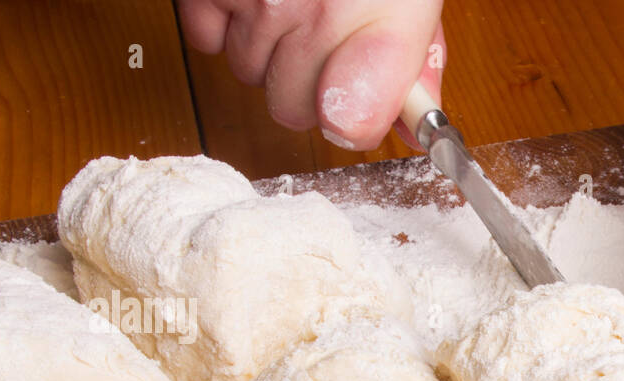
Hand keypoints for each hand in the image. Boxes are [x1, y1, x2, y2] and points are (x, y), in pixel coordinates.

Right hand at [178, 0, 444, 149]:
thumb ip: (418, 62)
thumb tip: (414, 126)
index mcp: (381, 18)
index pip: (351, 121)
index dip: (354, 121)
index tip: (359, 105)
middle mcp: (312, 8)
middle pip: (294, 110)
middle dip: (309, 85)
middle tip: (326, 38)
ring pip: (249, 76)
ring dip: (267, 50)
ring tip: (292, 2)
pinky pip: (205, 39)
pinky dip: (224, 22)